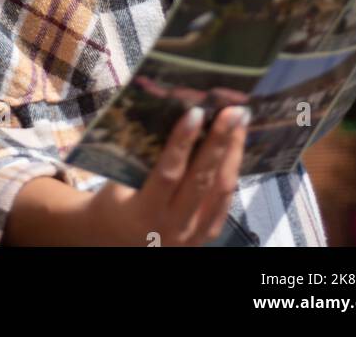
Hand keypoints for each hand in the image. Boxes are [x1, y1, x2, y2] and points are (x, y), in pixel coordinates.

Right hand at [83, 104, 250, 245]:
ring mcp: (194, 235)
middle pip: (202, 180)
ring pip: (221, 190)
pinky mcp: (206, 235)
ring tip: (241, 121)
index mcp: (144, 214)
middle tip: (233, 111)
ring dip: (233, 152)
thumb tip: (168, 118)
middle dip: (219, 141)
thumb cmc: (114, 206)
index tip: (195, 112)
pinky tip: (234, 147)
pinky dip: (232, 171)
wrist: (119, 244)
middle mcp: (173, 227)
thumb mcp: (117, 184)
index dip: (182, 142)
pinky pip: (225, 201)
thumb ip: (142, 160)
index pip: (168, 174)